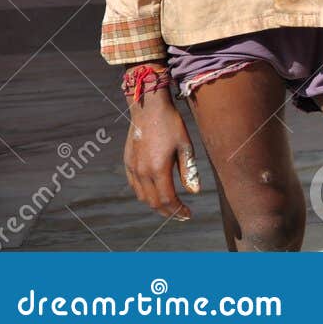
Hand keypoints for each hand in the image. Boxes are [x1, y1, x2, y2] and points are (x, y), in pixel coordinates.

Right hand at [123, 83, 198, 220]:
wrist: (149, 108)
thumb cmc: (172, 125)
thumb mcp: (186, 146)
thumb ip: (189, 170)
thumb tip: (195, 192)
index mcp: (158, 169)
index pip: (168, 199)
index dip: (178, 210)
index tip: (188, 215)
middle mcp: (142, 172)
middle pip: (154, 202)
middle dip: (168, 211)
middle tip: (181, 215)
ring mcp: (132, 168)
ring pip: (142, 196)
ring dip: (156, 204)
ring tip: (170, 205)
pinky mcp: (127, 162)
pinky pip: (135, 185)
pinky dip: (145, 194)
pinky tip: (155, 192)